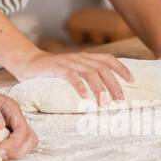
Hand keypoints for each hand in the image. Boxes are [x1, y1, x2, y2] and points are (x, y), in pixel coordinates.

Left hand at [0, 81, 37, 160]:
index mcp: (11, 109)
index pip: (23, 130)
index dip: (15, 143)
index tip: (0, 150)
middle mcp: (15, 118)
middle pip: (30, 139)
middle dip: (18, 150)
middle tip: (0, 156)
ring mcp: (11, 126)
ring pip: (24, 144)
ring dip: (15, 153)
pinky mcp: (4, 133)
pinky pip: (14, 146)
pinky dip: (9, 153)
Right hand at [8, 50, 134, 104]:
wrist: (28, 62)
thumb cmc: (51, 70)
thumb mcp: (72, 69)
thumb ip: (85, 75)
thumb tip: (102, 91)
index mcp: (84, 57)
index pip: (108, 59)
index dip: (121, 68)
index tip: (132, 80)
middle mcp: (79, 58)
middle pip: (103, 68)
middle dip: (114, 85)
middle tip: (120, 101)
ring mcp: (68, 62)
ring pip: (90, 72)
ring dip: (99, 88)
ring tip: (104, 103)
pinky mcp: (56, 68)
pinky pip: (70, 75)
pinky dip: (79, 85)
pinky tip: (84, 96)